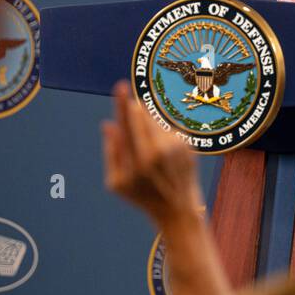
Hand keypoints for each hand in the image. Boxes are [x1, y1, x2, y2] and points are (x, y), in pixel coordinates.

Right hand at [101, 81, 203, 228]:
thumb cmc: (143, 196)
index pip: (129, 122)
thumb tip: (107, 124)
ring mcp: (176, 146)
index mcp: (141, 159)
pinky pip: (168, 131)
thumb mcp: (117, 182)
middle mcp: (160, 150)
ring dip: (148, 126)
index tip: (120, 85)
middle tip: (131, 109)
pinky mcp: (187, 144)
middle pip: (143, 117)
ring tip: (150, 152)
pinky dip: (161, 137)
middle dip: (135, 111)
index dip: (123, 103)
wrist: (178, 209)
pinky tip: (164, 156)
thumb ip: (111, 152)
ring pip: (156, 122)